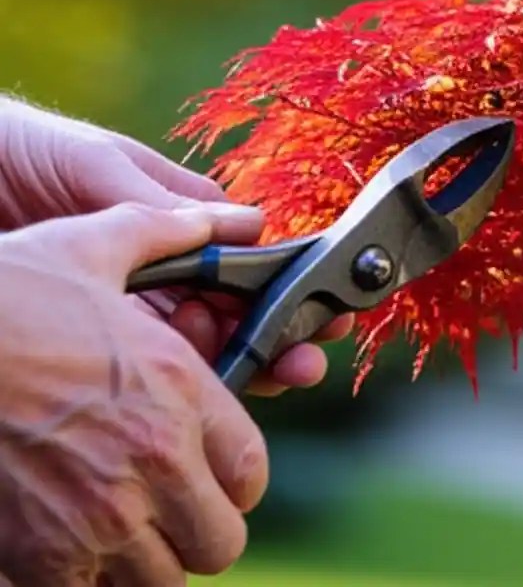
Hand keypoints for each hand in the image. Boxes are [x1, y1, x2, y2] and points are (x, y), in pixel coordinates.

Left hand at [0, 96, 352, 394]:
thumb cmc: (19, 150)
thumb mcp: (96, 165)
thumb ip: (164, 203)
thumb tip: (252, 225)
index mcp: (178, 220)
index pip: (251, 257)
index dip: (293, 285)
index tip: (324, 304)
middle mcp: (164, 271)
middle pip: (239, 312)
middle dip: (283, 335)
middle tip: (308, 357)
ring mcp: (133, 311)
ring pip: (205, 348)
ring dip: (247, 363)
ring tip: (276, 370)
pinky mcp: (97, 346)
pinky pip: (154, 371)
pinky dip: (189, 382)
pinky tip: (206, 384)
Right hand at [0, 204, 271, 584]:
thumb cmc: (3, 292)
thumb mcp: (88, 244)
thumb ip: (166, 232)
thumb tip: (224, 219)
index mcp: (183, 392)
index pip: (249, 473)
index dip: (232, 479)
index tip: (208, 474)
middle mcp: (154, 461)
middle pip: (217, 542)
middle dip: (195, 530)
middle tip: (164, 511)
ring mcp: (98, 518)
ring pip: (160, 580)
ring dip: (143, 562)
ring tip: (113, 532)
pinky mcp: (40, 559)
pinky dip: (83, 582)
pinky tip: (60, 548)